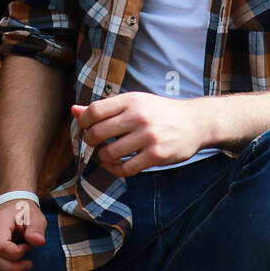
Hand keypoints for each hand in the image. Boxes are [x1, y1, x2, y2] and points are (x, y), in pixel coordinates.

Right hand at [0, 198, 46, 270]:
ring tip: (20, 263)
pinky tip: (10, 264)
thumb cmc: (25, 213)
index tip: (28, 247)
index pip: (0, 247)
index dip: (17, 253)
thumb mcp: (35, 217)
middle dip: (13, 268)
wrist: (11, 207)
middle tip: (28, 264)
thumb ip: (37, 229)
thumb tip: (39, 241)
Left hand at [71, 92, 208, 176]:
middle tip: (96, 143)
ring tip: (109, 155)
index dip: (84, 122)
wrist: (196, 122)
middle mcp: (139, 116)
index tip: (88, 127)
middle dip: (90, 141)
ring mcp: (148, 137)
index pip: (94, 111)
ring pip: (109, 153)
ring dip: (104, 158)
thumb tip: (73, 110)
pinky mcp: (156, 155)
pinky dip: (117, 170)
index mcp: (132, 100)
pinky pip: (125, 169)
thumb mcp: (135, 103)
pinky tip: (120, 165)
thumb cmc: (161, 112)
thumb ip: (105, 108)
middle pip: (97, 133)